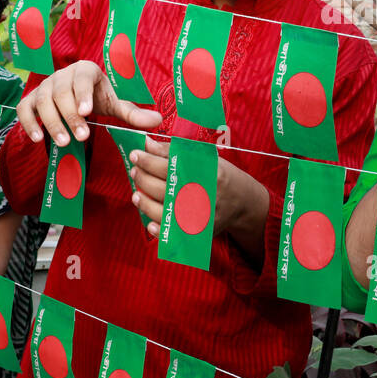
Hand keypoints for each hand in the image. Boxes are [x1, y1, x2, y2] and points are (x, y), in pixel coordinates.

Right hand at [17, 59, 162, 146]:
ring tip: (63, 142)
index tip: (88, 112)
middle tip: (81, 136)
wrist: (77, 97)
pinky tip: (36, 139)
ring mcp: (44, 86)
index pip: (83, 77)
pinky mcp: (31, 100)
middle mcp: (62, 75)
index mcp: (86, 70)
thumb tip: (158, 120)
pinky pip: (24, 108)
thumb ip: (133, 113)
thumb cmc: (98, 99)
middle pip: (61, 92)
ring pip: (42, 101)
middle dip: (70, 115)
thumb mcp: (115, 105)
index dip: (83, 94)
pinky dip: (28, 122)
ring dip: (51, 122)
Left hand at [129, 137, 267, 239]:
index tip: (136, 153)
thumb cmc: (219, 175)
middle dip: (143, 178)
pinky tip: (149, 222)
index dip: (148, 160)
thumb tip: (147, 143)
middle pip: (162, 188)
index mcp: (205, 173)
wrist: (242, 202)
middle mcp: (202, 194)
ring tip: (136, 194)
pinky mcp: (198, 231)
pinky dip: (159, 229)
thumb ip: (174, 151)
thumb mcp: (204, 158)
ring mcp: (199, 215)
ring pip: (163, 211)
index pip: (169, 166)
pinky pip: (172, 233)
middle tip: (134, 171)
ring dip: (144, 202)